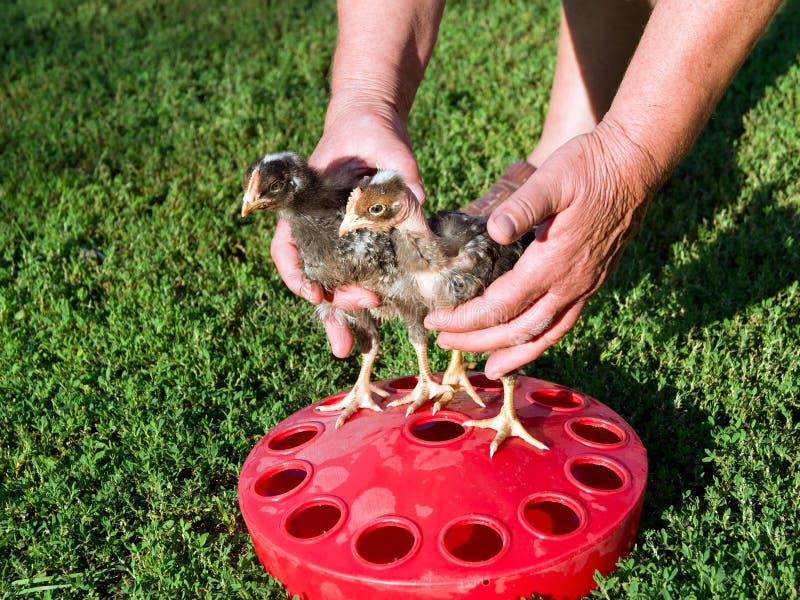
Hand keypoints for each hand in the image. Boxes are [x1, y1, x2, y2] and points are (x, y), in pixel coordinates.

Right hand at [270, 100, 422, 356]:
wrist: (373, 128)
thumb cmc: (368, 132)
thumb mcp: (385, 147)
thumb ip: (400, 175)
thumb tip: (420, 206)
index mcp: (306, 208)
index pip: (287, 247)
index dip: (295, 275)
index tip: (314, 294)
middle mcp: (319, 232)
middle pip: (314, 279)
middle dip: (328, 313)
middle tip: (343, 345)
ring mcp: (341, 243)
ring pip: (337, 287)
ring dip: (346, 319)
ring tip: (355, 351)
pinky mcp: (366, 248)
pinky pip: (364, 278)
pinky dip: (371, 302)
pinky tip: (381, 328)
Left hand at [425, 120, 659, 377]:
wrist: (636, 163)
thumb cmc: (591, 167)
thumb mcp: (552, 178)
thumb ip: (523, 206)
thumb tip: (496, 232)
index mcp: (554, 263)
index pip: (501, 306)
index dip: (466, 319)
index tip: (436, 320)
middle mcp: (572, 283)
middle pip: (519, 329)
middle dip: (479, 341)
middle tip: (445, 343)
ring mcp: (586, 285)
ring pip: (547, 334)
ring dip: (514, 353)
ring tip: (490, 369)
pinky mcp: (593, 280)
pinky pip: (564, 323)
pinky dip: (542, 340)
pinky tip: (529, 341)